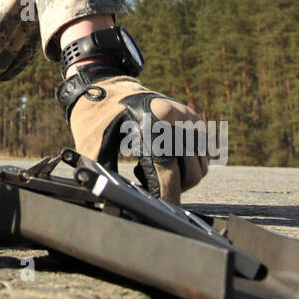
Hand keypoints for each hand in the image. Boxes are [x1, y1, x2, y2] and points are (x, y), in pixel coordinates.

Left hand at [66, 72, 210, 201]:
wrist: (106, 89)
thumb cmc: (97, 122)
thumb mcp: (94, 149)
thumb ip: (107, 176)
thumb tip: (116, 201)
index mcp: (150, 129)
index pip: (169, 174)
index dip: (168, 198)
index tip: (164, 210)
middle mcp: (175, 120)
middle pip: (192, 173)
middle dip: (174, 187)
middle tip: (150, 182)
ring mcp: (187, 116)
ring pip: (201, 164)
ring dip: (184, 174)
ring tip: (156, 165)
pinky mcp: (192, 116)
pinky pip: (203, 150)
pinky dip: (190, 159)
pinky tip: (168, 154)